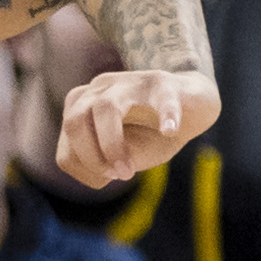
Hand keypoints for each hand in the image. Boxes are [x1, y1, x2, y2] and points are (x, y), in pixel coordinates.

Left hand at [54, 69, 220, 186]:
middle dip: (90, 158)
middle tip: (118, 176)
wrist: (192, 109)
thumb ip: (98, 162)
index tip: (107, 178)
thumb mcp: (120, 155)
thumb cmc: (151, 135)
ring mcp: (132, 82)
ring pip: (105, 108)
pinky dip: (165, 115)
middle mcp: (101, 88)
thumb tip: (94, 169)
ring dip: (112, 146)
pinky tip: (169, 131)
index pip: (68, 138)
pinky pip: (161, 97)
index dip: (83, 166)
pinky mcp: (164, 82)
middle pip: (75, 122)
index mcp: (83, 105)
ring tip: (129, 172)